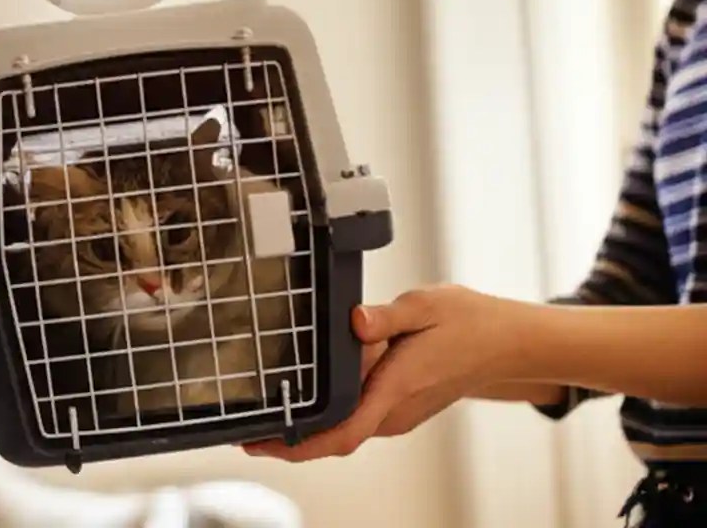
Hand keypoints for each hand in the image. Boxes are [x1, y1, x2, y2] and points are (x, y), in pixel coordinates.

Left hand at [243, 285, 529, 460]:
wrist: (506, 344)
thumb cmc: (469, 322)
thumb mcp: (427, 304)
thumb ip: (388, 315)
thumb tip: (356, 322)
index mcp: (396, 387)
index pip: (342, 432)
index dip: (297, 444)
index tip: (260, 442)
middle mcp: (393, 411)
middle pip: (332, 439)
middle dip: (287, 439)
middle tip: (242, 427)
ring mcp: (396, 416)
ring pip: (342, 431)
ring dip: (305, 428)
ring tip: (263, 412)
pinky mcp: (396, 410)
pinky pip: (354, 420)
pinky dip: (326, 417)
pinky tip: (306, 396)